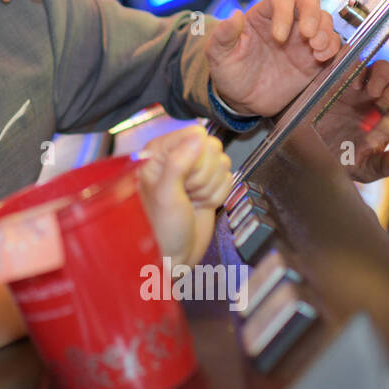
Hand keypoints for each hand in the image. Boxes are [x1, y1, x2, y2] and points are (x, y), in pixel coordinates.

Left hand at [136, 126, 231, 265]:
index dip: (195, 157)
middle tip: (187, 193)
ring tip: (192, 200)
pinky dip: (218, 195)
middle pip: (211, 147)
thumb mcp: (166, 194)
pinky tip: (201, 204)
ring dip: (210, 187)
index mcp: (159, 152)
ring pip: (222, 163)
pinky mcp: (209, 183)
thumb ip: (179, 162)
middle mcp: (176, 156)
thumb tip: (198, 136)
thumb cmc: (160, 228)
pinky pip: (228, 178)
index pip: (193, 134)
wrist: (174, 255)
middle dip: (204, 176)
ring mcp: (194, 170)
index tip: (184, 178)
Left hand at [206, 0, 340, 117]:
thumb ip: (223, 35)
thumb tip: (235, 15)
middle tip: (308, 36)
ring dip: (325, 32)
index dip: (284, 13)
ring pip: (324, 21)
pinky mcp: (314, 59)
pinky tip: (321, 58)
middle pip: (308, 3)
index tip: (277, 37)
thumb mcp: (218, 54)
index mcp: (263, 16)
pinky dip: (333, 48)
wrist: (242, 100)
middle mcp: (287, 23)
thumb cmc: (229, 72)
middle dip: (313, 15)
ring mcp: (302, 40)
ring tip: (316, 49)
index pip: (281, 0)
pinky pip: (332, 45)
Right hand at [314, 59, 388, 181]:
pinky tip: (350, 86)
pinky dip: (356, 68)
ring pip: (384, 67)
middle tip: (384, 103)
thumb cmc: (336, 156)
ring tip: (370, 92)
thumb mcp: (362, 168)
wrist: (304, 146)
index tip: (384, 126)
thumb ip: (386, 165)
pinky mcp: (341, 76)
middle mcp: (380, 99)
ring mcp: (361, 85)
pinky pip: (354, 60)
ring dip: (382, 76)